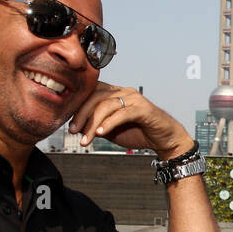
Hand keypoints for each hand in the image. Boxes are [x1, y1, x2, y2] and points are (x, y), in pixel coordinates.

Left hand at [67, 82, 191, 158]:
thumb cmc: (138, 133)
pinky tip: (101, 133)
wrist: (164, 140)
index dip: (77, 107)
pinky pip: (122, 113)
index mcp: (115, 93)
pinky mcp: (144, 109)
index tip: (68, 124)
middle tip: (73, 131)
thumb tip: (76, 127)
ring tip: (86, 139)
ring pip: (107, 105)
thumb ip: (96, 124)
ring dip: (93, 123)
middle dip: (81, 115)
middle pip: (95, 96)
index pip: (90, 92)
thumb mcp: (111, 129)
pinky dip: (110, 123)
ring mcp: (134, 98)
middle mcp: (123, 91)